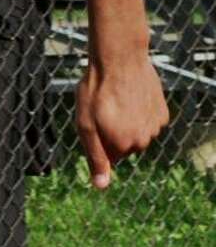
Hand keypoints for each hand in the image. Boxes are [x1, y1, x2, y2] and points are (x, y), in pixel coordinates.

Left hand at [75, 55, 168, 188]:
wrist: (120, 61)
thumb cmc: (96, 91)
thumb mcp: (85, 125)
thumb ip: (95, 157)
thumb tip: (101, 186)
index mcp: (123, 146)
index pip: (109, 157)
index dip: (97, 139)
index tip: (93, 121)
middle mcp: (144, 140)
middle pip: (123, 146)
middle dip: (112, 133)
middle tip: (103, 110)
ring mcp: (155, 126)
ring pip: (136, 133)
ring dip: (126, 123)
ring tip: (116, 101)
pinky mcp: (162, 112)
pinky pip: (147, 121)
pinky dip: (139, 113)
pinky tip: (130, 98)